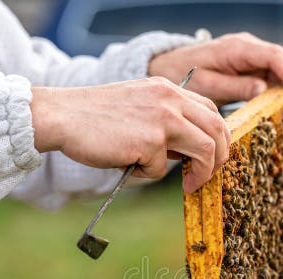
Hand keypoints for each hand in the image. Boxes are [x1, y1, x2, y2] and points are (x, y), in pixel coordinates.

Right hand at [31, 77, 229, 192]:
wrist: (62, 116)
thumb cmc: (96, 117)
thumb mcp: (140, 108)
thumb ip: (167, 122)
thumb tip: (191, 152)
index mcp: (168, 89)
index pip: (212, 110)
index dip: (219, 136)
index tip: (214, 156)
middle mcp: (170, 99)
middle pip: (217, 129)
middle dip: (220, 157)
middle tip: (210, 175)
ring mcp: (163, 119)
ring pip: (206, 149)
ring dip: (203, 172)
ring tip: (190, 185)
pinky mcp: (150, 141)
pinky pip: (162, 168)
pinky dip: (147, 174)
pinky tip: (127, 164)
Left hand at [149, 32, 282, 122]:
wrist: (174, 67)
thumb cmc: (187, 75)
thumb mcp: (208, 85)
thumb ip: (235, 86)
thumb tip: (263, 90)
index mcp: (238, 49)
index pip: (274, 56)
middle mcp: (251, 49)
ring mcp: (255, 57)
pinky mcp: (255, 68)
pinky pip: (278, 77)